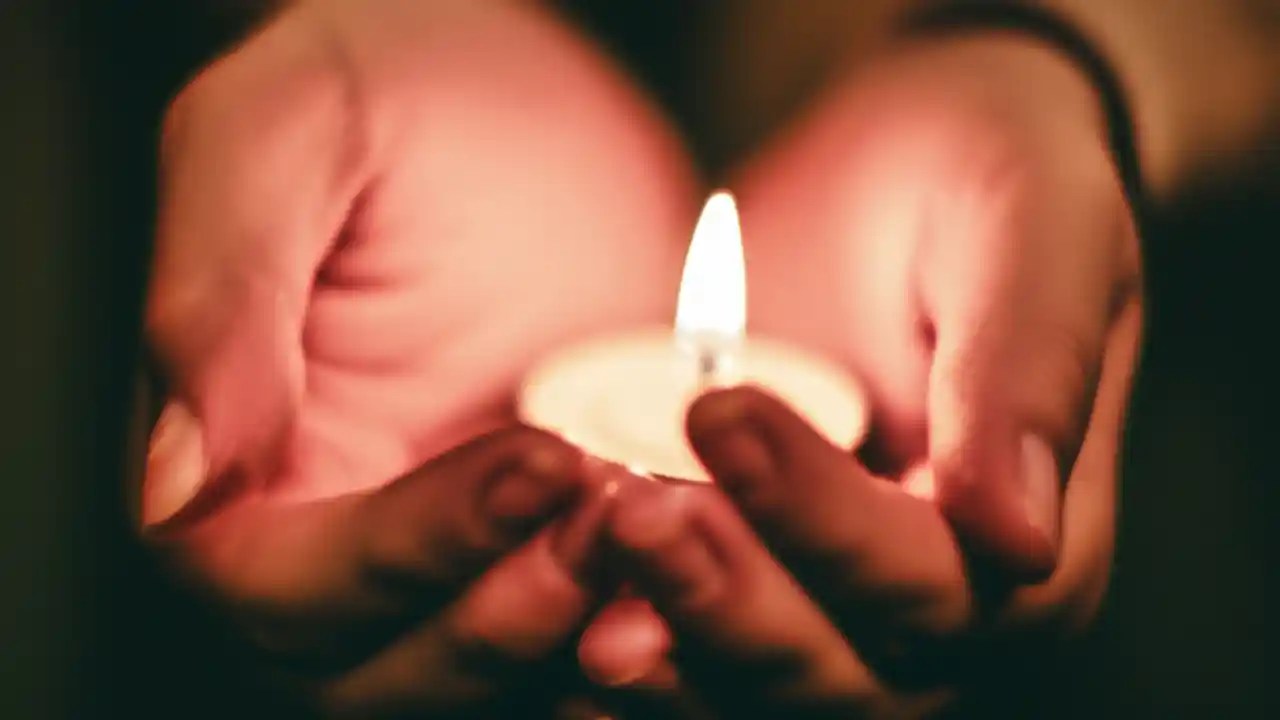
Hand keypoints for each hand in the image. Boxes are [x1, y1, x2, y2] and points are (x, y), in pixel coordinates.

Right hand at [142, 1, 692, 714]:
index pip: (284, 585)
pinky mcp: (552, 544)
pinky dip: (651, 633)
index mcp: (243, 462)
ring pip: (491, 680)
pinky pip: (588, 640)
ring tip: (676, 535)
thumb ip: (220, 292)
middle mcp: (338, 534)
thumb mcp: (287, 133)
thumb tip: (177, 480)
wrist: (527, 103)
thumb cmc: (393, 93)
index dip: (404, 552)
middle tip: (618, 507)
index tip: (537, 459)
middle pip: (384, 671)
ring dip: (585, 640)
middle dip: (505, 615)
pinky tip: (720, 568)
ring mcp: (454, 553)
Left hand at [592, 34, 1143, 716]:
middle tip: (633, 505)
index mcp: (1031, 545)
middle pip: (835, 672)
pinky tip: (548, 594)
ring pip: (746, 692)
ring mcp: (828, 615)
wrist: (892, 176)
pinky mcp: (740, 590)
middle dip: (729, 602)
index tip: (721, 411)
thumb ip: (1028, 367)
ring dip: (664, 643)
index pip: (932, 582)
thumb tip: (1018, 534)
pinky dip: (622, 649)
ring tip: (586, 548)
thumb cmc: (980, 180)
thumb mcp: (1031, 226)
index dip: (824, 520)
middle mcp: (932, 612)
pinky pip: (679, 664)